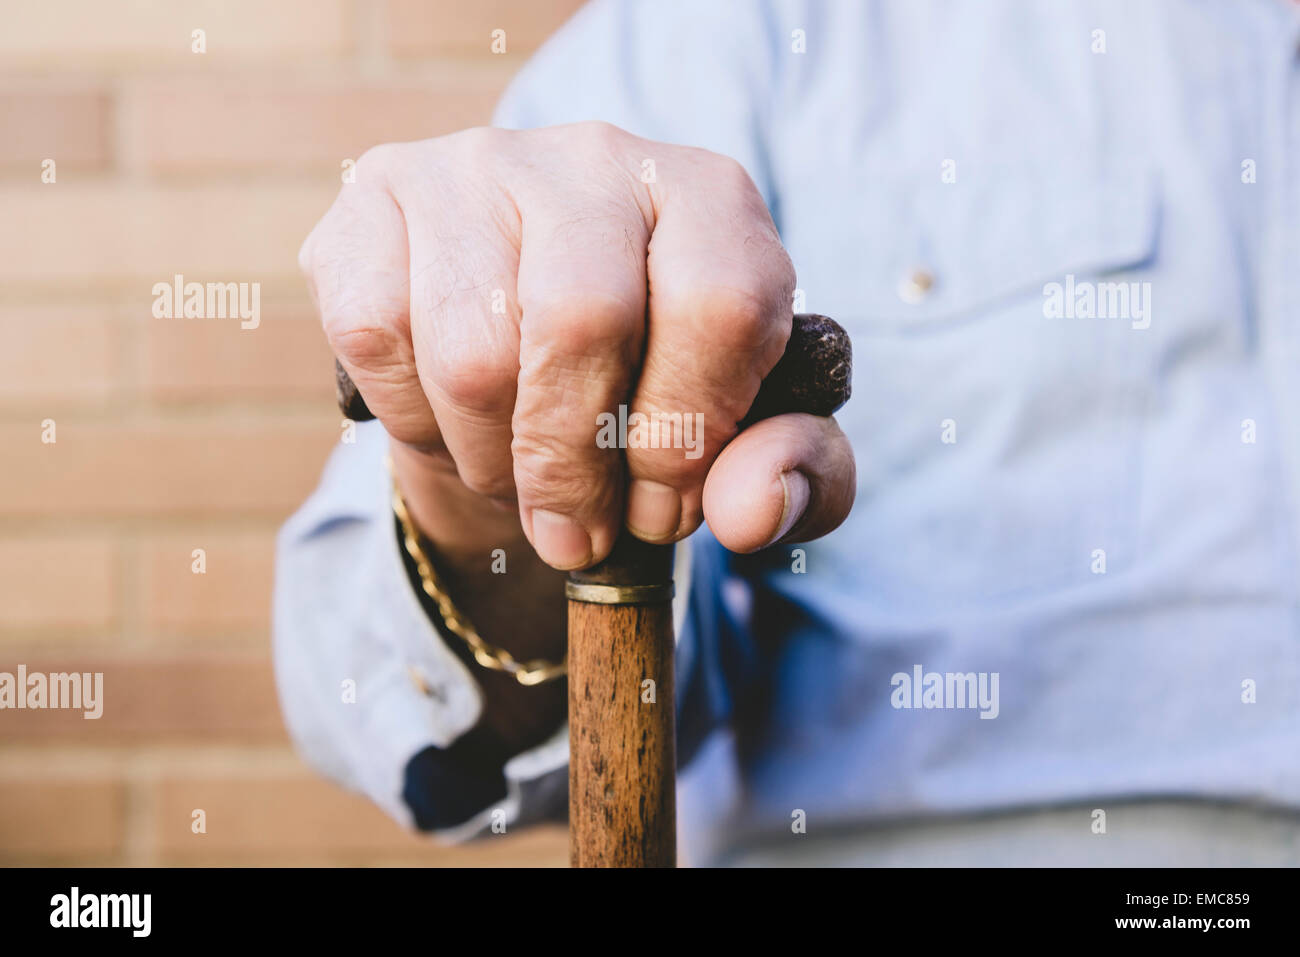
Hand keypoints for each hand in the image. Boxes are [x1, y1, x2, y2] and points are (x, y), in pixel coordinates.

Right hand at [299, 122, 854, 569]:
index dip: (687, 435)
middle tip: (576, 534)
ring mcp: (476, 164)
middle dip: (576, 468)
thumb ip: (794, 476)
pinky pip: (378, 338)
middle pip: (580, 322)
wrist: (531, 346)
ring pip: (471, 353)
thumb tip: (750, 511)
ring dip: (493, 460)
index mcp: (711, 197)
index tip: (660, 510)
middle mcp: (596, 157)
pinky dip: (415, 421)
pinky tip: (452, 422)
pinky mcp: (377, 195)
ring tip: (517, 473)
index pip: (719, 306)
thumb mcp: (753, 440)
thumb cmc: (652, 393)